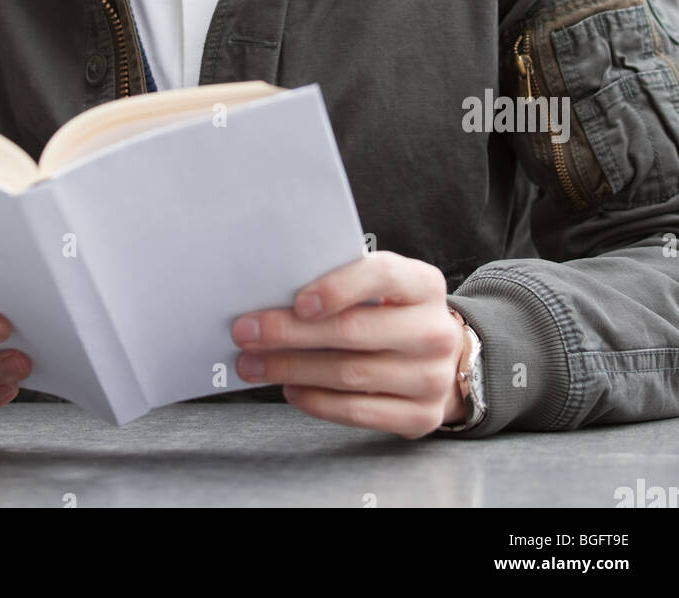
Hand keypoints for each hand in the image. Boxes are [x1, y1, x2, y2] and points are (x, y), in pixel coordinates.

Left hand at [231, 249, 466, 437]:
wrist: (446, 358)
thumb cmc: (395, 313)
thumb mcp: (384, 287)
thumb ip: (344, 283)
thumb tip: (275, 295)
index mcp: (425, 284)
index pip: (381, 276)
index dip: (338, 287)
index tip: (297, 301)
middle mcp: (435, 331)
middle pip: (354, 331)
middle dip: (291, 332)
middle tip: (247, 332)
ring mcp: (432, 378)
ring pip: (350, 373)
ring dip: (292, 369)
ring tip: (254, 364)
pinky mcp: (421, 417)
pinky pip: (358, 411)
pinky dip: (317, 401)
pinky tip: (291, 389)